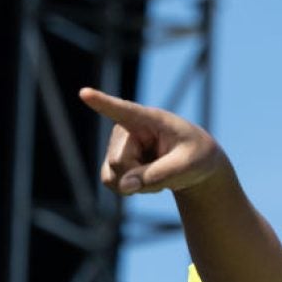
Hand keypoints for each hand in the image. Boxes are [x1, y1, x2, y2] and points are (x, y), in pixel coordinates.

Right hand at [79, 87, 226, 195]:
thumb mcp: (187, 166)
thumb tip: (124, 187)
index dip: (102, 102)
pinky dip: (129, 189)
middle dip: (141, 176)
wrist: (195, 165)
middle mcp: (127, 128)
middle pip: (119, 161)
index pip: (124, 110)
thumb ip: (158, 175)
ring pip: (113, 175)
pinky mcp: (113, 160)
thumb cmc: (196, 156)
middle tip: (165, 169)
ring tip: (157, 172)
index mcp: (150, 119)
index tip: (85, 93)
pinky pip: (109, 182)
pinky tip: (146, 179)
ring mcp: (117, 144)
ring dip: (137, 184)